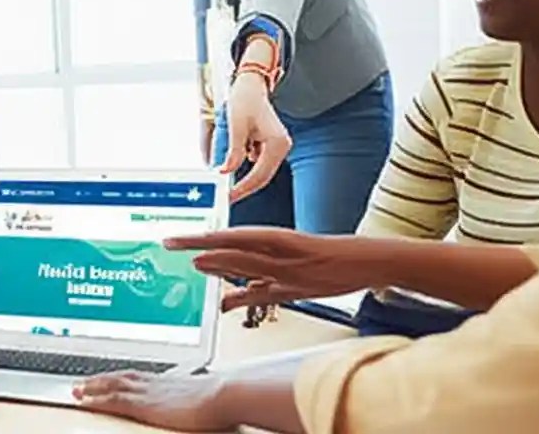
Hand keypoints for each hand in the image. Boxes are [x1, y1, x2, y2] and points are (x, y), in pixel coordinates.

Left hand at [74, 371, 236, 431]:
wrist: (224, 395)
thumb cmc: (223, 398)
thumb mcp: (207, 395)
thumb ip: (198, 397)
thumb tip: (203, 403)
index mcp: (168, 381)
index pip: (137, 375)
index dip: (119, 376)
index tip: (108, 377)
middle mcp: (155, 382)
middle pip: (121, 377)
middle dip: (100, 379)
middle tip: (81, 382)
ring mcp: (148, 392)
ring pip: (112, 385)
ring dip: (92, 387)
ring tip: (76, 390)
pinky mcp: (145, 405)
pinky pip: (113, 400)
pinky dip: (96, 399)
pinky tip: (84, 401)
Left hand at [165, 228, 368, 310]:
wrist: (368, 260)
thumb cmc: (331, 264)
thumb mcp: (286, 277)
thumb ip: (256, 288)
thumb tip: (226, 301)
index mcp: (273, 239)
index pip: (229, 236)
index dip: (201, 238)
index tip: (177, 238)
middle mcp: (276, 248)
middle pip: (229, 244)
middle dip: (198, 244)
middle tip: (170, 242)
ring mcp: (287, 263)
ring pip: (247, 258)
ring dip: (217, 258)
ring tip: (191, 258)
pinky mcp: (300, 280)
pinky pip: (268, 284)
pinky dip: (246, 289)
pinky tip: (226, 297)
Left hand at [221, 74, 290, 201]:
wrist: (250, 85)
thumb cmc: (244, 100)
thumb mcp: (236, 126)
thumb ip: (234, 151)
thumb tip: (227, 171)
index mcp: (278, 142)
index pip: (260, 174)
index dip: (244, 187)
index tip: (230, 196)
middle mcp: (282, 146)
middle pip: (264, 176)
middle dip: (245, 187)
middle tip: (228, 197)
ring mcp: (277, 146)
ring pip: (261, 171)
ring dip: (246, 179)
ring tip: (228, 187)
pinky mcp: (270, 145)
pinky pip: (259, 163)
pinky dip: (246, 168)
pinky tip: (233, 169)